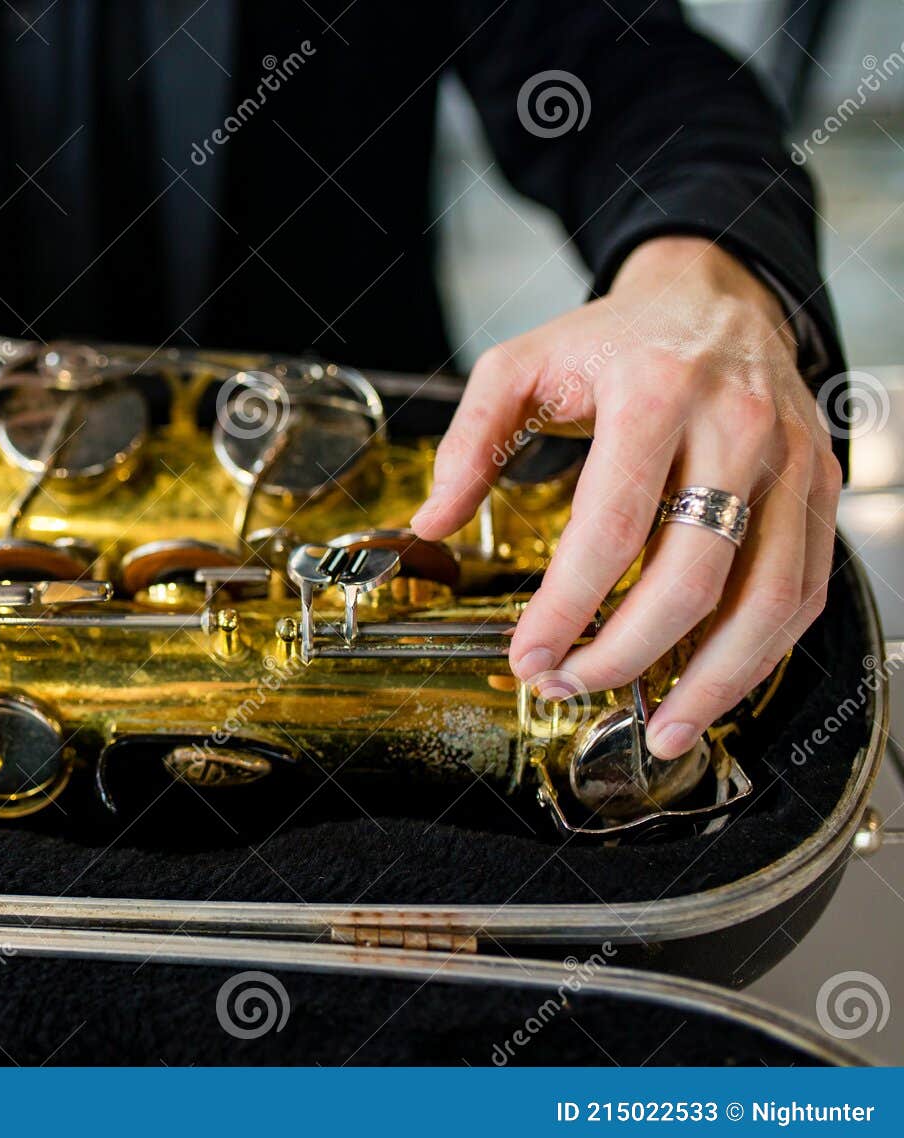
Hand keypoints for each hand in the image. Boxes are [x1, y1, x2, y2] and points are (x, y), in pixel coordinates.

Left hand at [410, 236, 839, 759]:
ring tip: (657, 728)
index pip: (614, 523)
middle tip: (571, 685)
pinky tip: (712, 686)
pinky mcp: (819, 488)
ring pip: (769, 597)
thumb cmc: (615, 338)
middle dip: (628, 651)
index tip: (530, 654)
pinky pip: (804, 590)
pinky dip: (761, 652)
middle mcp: (737, 428)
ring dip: (712, 679)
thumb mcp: (521, 364)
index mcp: (657, 393)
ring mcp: (790, 462)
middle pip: (694, 573)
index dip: (569, 604)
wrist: (715, 295)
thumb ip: (469, 442)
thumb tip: (431, 523)